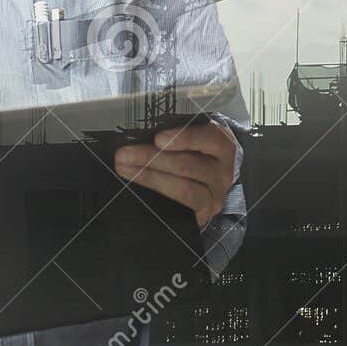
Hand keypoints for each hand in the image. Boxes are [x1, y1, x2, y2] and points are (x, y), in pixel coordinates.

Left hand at [113, 120, 237, 227]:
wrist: (212, 177)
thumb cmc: (196, 150)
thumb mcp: (192, 135)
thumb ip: (174, 134)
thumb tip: (139, 133)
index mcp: (222, 144)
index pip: (206, 138)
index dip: (182, 138)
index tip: (157, 138)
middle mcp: (222, 171)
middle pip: (187, 165)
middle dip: (152, 158)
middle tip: (124, 154)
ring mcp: (214, 195)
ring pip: (182, 188)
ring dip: (148, 177)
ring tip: (124, 168)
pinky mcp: (203, 211)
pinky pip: (179, 206)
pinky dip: (155, 194)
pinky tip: (136, 186)